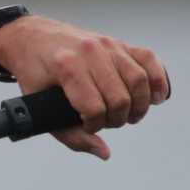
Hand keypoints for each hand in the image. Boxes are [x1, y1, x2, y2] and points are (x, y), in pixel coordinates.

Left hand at [0, 17, 170, 158]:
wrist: (31, 37)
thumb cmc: (34, 72)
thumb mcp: (37, 105)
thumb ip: (69, 134)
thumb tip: (103, 152)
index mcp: (66, 66)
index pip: (94, 107)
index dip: (94, 125)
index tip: (88, 127)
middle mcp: (90, 52)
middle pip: (120, 97)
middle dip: (117, 119)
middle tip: (109, 123)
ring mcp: (108, 45)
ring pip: (138, 80)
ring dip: (140, 105)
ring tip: (131, 116)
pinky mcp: (119, 42)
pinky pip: (148, 59)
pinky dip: (157, 80)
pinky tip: (156, 97)